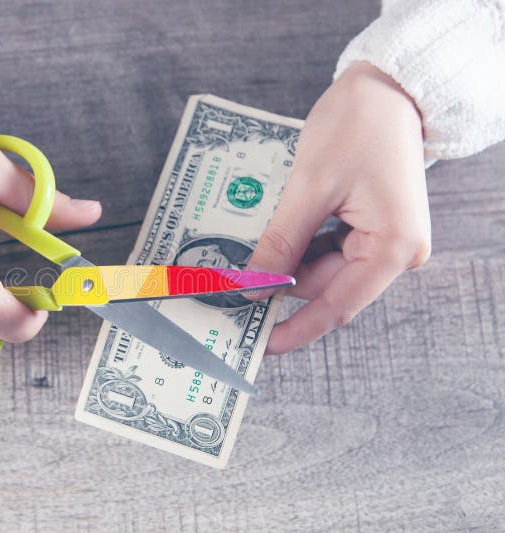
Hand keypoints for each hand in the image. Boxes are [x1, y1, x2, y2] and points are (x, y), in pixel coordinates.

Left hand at [247, 61, 430, 353]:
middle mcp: (398, 252)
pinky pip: (330, 249)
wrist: (387, 88)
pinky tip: (278, 230)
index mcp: (394, 247)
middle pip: (326, 286)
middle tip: (232, 281)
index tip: (260, 345)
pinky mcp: (374, 227)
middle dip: (281, 282)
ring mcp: (387, 240)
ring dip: (288, 260)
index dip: (295, 328)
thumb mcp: (311, 186)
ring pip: (323, 269)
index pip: (337, 307)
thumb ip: (282, 242)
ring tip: (252, 246)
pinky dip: (300, 244)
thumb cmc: (357, 126)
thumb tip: (254, 287)